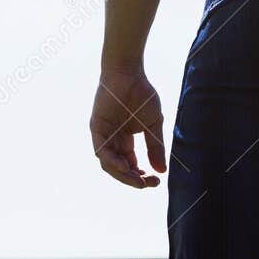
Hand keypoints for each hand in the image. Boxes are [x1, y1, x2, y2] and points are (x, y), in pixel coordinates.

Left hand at [90, 67, 167, 187]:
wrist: (130, 74)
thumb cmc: (141, 94)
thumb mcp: (153, 125)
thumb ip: (155, 147)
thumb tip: (162, 170)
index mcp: (124, 140)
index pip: (130, 164)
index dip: (142, 175)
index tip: (157, 181)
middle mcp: (112, 140)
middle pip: (119, 168)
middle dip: (133, 179)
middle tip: (148, 185)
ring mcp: (103, 135)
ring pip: (109, 164)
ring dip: (123, 174)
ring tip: (139, 180)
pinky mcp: (97, 129)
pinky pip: (102, 151)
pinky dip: (113, 161)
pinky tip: (126, 167)